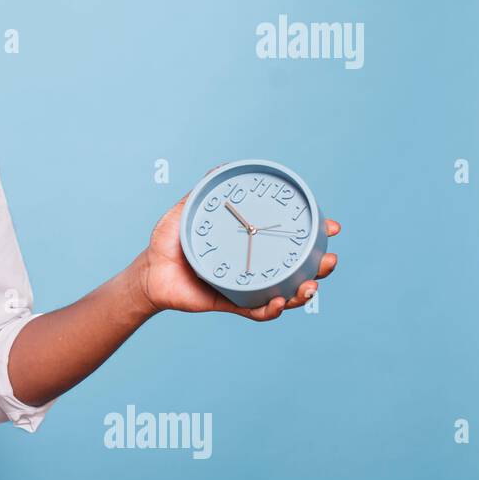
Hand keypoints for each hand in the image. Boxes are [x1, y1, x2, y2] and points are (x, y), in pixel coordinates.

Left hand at [137, 186, 340, 320]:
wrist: (147, 272)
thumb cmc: (167, 242)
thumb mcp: (185, 212)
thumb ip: (203, 192)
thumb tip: (223, 168)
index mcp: (251, 243)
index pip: (290, 239)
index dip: (315, 235)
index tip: (331, 227)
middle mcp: (254, 266)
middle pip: (298, 269)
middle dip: (321, 268)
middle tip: (330, 261)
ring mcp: (245, 287)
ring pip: (284, 294)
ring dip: (303, 293)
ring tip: (309, 288)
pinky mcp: (231, 304)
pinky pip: (256, 311)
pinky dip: (270, 310)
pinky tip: (277, 303)